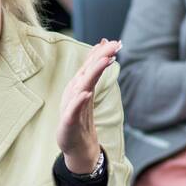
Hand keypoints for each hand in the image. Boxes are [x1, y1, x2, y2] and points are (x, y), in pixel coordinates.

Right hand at [58, 38, 119, 171]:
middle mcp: (75, 92)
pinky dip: (78, 101)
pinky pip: (73, 110)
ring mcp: (71, 106)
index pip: (92, 65)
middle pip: (88, 71)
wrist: (75, 143)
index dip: (103, 53)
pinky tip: (86, 93)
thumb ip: (93, 68)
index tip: (117, 42)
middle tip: (114, 45)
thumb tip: (102, 47)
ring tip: (104, 61)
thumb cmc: (79, 115)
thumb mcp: (87, 89)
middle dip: (100, 57)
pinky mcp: (69, 121)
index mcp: (80, 84)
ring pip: (82, 86)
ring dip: (92, 73)